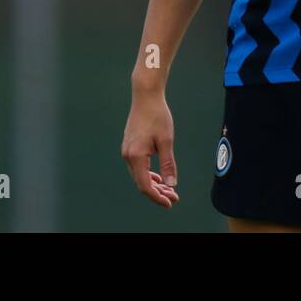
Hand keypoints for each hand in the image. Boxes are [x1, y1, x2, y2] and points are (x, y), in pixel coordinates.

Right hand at [121, 91, 180, 208]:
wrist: (146, 97)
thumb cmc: (157, 116)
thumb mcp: (166, 141)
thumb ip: (168, 163)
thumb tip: (171, 183)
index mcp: (136, 156)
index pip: (145, 185)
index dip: (157, 197)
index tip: (170, 203)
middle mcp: (128, 155)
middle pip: (141, 182)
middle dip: (158, 192)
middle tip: (174, 198)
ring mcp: (127, 151)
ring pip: (139, 175)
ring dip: (154, 183)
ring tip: (169, 190)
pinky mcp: (130, 147)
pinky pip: (138, 167)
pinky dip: (148, 174)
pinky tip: (158, 177)